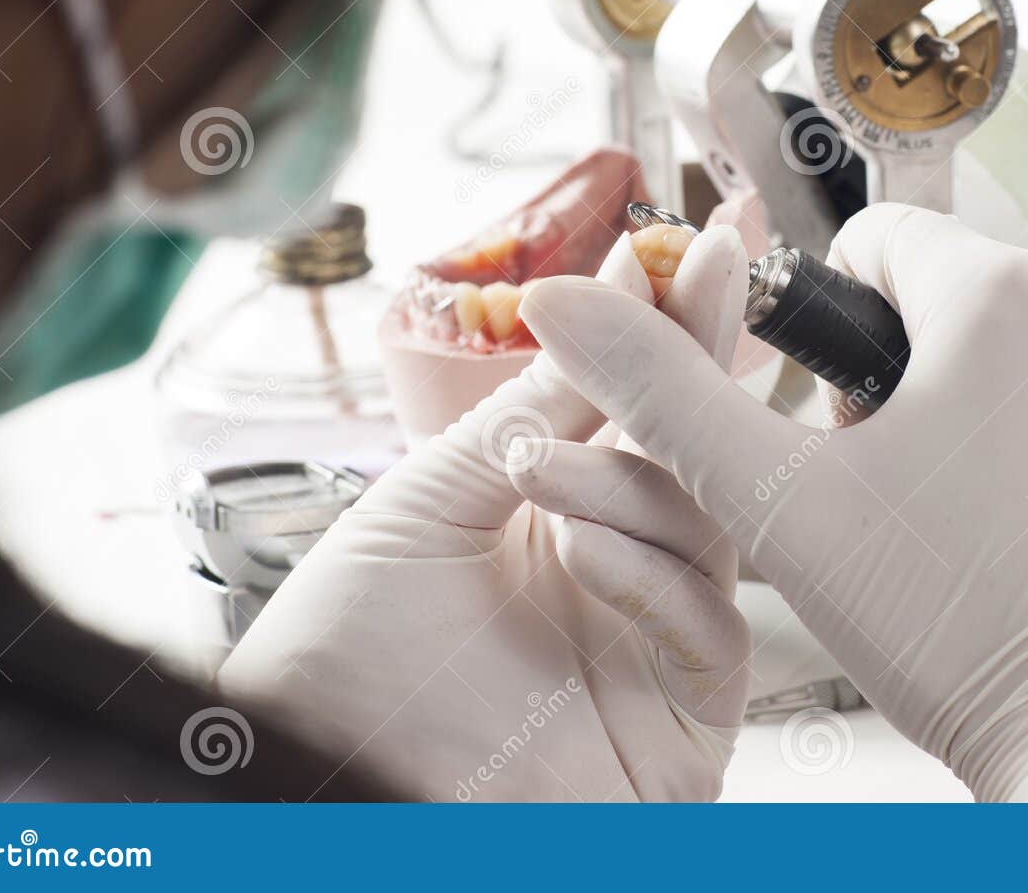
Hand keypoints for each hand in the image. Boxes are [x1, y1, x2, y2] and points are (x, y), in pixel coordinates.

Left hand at [219, 228, 750, 801]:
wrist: (316, 777)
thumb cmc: (344, 655)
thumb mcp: (427, 503)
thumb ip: (528, 414)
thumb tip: (603, 308)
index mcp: (558, 517)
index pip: (634, 412)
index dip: (665, 331)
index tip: (686, 249)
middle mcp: (617, 574)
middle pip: (693, 457)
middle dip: (695, 362)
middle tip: (702, 269)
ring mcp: (653, 648)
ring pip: (709, 532)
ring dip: (632, 482)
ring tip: (537, 473)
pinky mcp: (681, 724)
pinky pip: (711, 630)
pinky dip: (653, 577)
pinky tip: (581, 551)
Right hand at [518, 203, 1027, 801]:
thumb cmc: (958, 632)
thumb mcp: (781, 507)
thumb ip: (664, 390)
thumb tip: (560, 301)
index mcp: (992, 293)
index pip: (883, 245)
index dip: (848, 335)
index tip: (864, 424)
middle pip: (979, 295)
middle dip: (943, 371)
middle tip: (934, 489)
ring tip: (1016, 509)